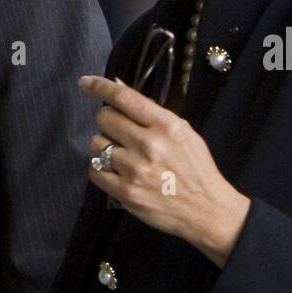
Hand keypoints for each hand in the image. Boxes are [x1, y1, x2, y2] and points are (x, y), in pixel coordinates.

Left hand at [78, 74, 250, 267]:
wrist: (206, 210)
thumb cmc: (195, 169)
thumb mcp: (184, 133)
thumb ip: (153, 115)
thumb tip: (120, 94)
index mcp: (166, 125)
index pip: (124, 98)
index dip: (99, 87)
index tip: (85, 83)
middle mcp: (149, 144)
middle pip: (104, 118)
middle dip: (107, 121)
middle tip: (118, 131)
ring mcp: (135, 169)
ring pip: (96, 144)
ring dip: (104, 147)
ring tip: (121, 155)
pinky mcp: (125, 191)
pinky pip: (94, 170)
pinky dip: (100, 169)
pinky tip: (116, 171)